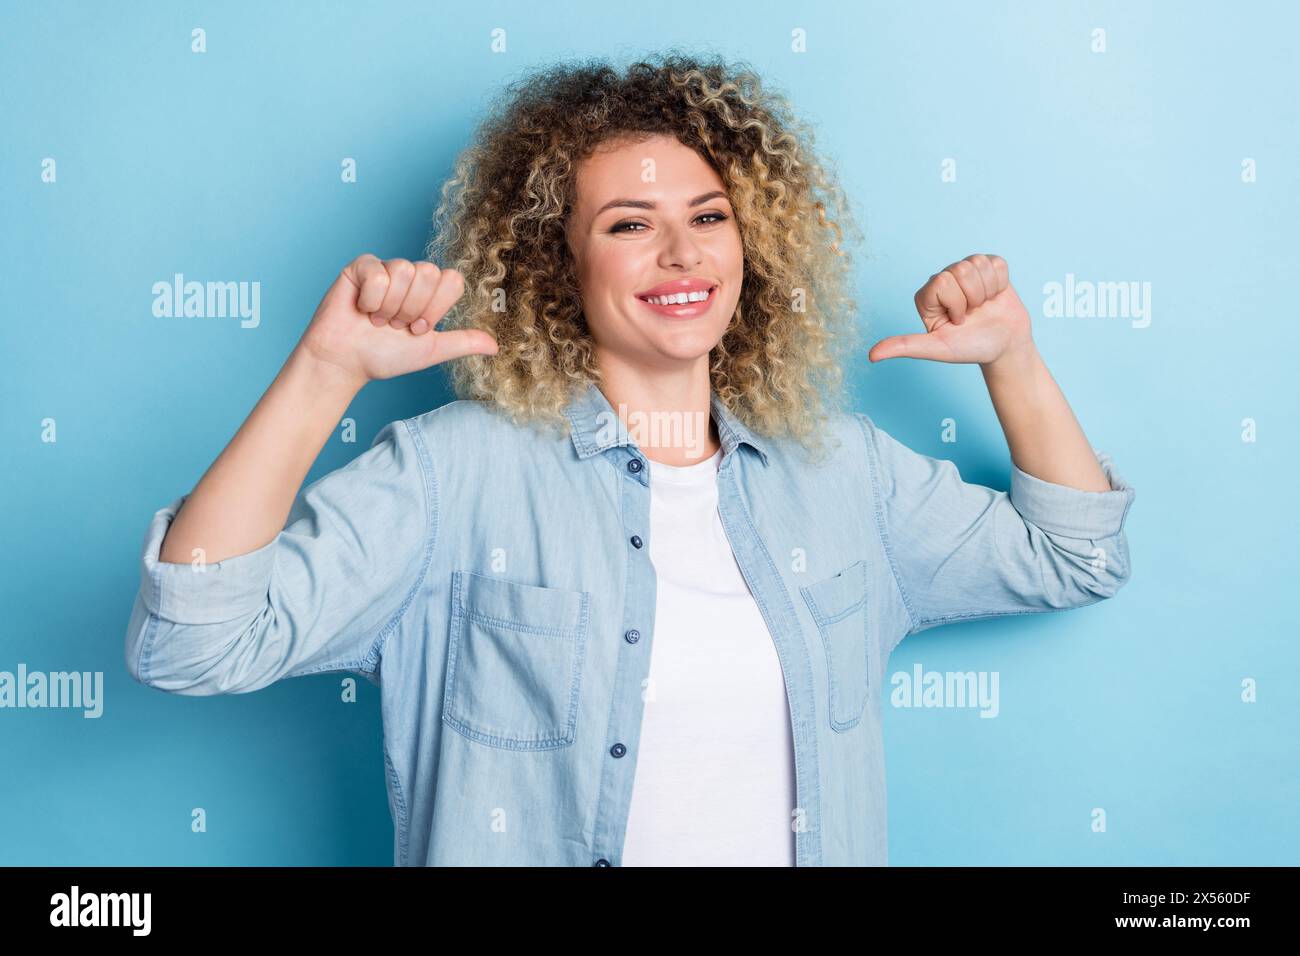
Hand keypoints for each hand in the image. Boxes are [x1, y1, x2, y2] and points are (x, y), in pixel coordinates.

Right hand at [298, 254, 497, 385]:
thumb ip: (462, 342)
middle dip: (412, 308)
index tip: (418, 329)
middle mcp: (410, 276)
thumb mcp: (431, 350)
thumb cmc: (385, 355)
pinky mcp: (361, 267)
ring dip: (391, 306)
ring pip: (405, 271)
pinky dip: (371, 299)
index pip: (452, 280)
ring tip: (377, 320)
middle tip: (395, 325)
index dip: (436, 308)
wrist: (347, 362)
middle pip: (430, 272)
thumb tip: (496, 346)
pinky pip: (378, 272)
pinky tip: (361, 309)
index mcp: (430, 292)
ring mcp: (386, 268)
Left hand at [868, 254, 1034, 365]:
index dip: (957, 304)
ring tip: (983, 306)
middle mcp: (942, 280)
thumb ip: (906, 346)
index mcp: (925, 296)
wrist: (1004, 346)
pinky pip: (996, 263)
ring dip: (987, 291)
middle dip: (973, 297)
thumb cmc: (971, 348)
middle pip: (961, 270)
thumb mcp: (937, 348)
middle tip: (972, 314)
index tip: (957, 321)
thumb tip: (872, 356)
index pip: (943, 282)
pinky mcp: (986, 267)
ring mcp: (964, 272)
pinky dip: (1000, 283)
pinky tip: (994, 296)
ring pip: (978, 264)